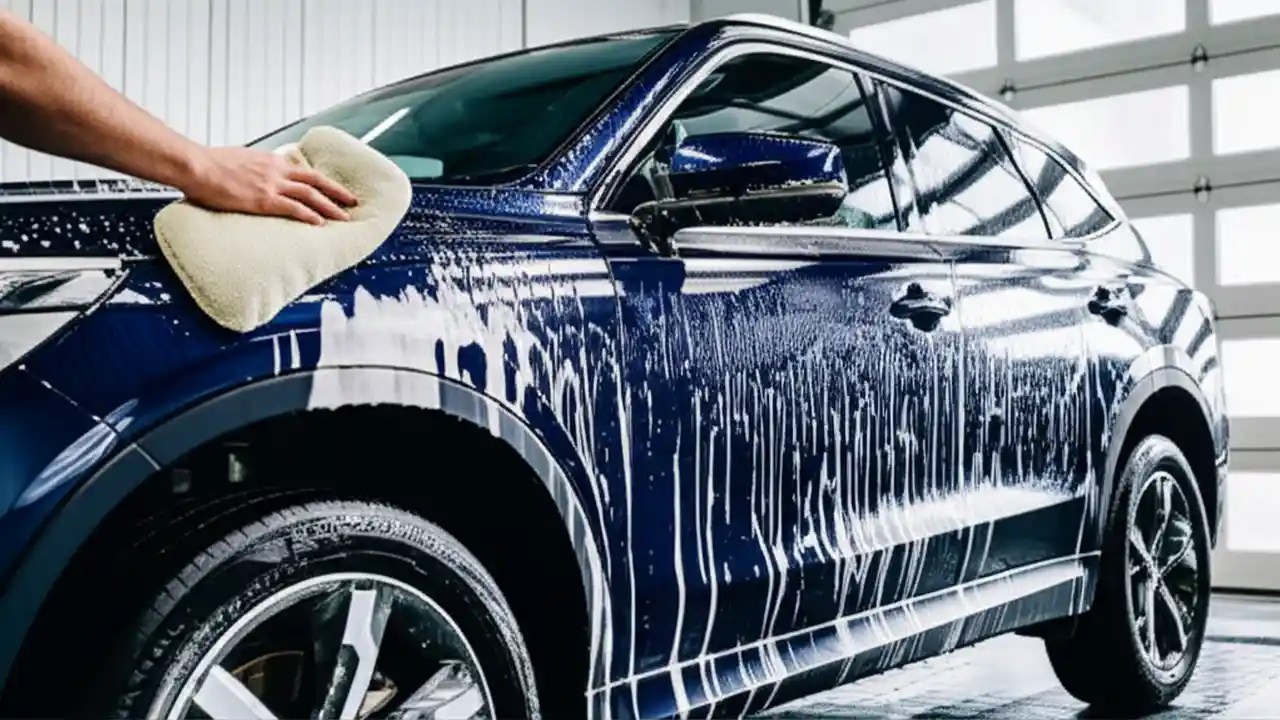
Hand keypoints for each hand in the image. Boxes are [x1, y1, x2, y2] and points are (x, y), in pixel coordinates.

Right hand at [178, 147, 357, 224]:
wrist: (196, 166)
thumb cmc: (210, 164)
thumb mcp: (239, 159)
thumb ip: (254, 168)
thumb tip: (257, 175)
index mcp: (270, 160)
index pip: (303, 170)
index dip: (321, 180)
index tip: (333, 188)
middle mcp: (275, 170)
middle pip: (315, 180)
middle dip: (336, 191)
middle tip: (352, 201)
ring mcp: (271, 184)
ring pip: (310, 195)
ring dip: (330, 206)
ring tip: (344, 217)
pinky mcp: (263, 199)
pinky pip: (293, 208)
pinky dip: (309, 215)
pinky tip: (320, 223)